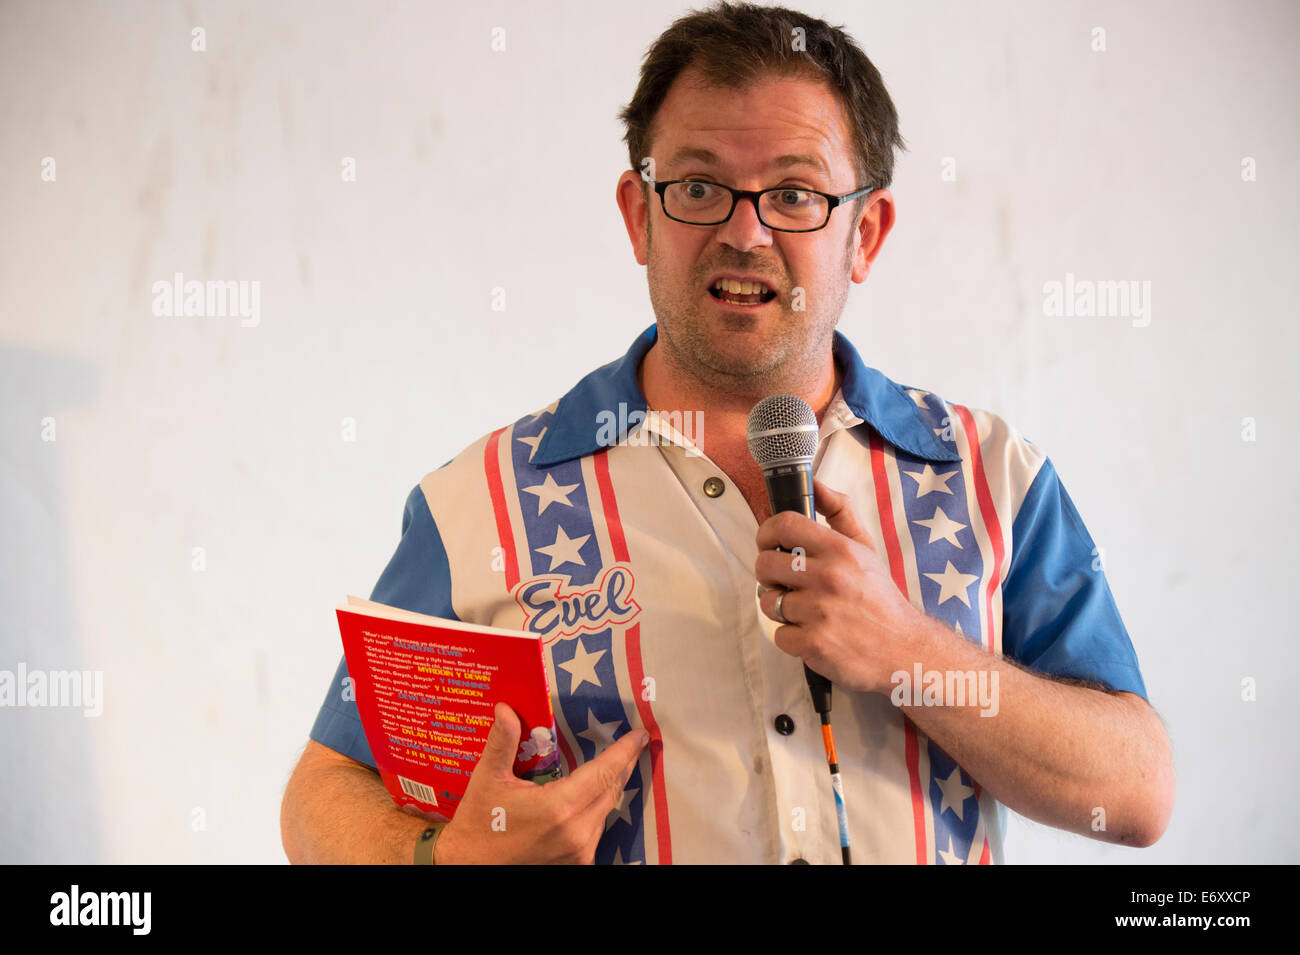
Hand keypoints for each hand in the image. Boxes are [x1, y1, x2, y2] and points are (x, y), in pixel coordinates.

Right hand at [433, 702, 647, 863]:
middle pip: (611, 790)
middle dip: (622, 765)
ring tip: (606, 767)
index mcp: (558, 807)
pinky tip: (586, 797)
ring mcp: (579, 852)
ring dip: (607, 788)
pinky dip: (595, 810)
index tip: (641, 735)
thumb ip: (503, 742)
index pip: (604, 772)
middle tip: (630, 744)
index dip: (624, 751)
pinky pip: (596, 829)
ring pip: (606, 810)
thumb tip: (506, 708)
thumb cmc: (478, 823)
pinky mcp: (577, 863)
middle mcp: (576, 831)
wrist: (468, 867)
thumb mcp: (487, 779)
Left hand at [754, 477, 928, 693]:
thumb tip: (813, 482)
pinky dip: (792, 637)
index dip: (766, 533)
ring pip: (769, 602)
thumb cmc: (881, 598)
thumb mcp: (866, 548)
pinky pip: (779, 634)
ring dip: (781, 608)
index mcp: (840, 551)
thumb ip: (839, 512)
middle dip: (769, 574)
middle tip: (785, 582)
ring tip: (805, 610)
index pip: (784, 525)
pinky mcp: (814, 644)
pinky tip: (813, 634)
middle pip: (765, 565)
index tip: (768, 543)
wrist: (905, 650)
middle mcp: (829, 578)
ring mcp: (820, 613)